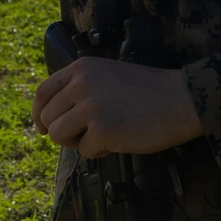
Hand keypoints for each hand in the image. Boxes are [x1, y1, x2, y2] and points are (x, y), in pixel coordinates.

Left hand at [32, 57, 202, 158]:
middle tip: (87, 134)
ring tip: (103, 136)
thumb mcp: (108, 74)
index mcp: (81, 68)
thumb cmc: (149, 91)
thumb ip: (81, 87)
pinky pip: (85, 151)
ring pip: (58, 136)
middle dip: (63, 132)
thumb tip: (52, 117)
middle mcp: (82, 84)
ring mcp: (91, 107)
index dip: (39, 113)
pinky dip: (100, 152)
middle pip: (48, 118)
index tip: (42, 127)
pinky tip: (120, 140)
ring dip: (78, 143)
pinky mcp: (103, 130)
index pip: (43, 92)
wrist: (182, 99)